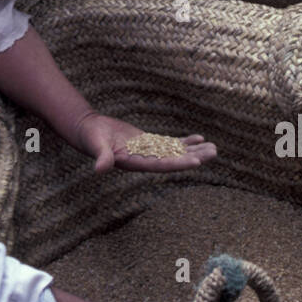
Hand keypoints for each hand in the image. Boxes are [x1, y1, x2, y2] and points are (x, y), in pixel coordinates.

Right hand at [73, 113, 215, 173]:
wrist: (88, 131)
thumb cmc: (90, 138)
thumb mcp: (95, 145)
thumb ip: (101, 157)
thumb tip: (99, 170)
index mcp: (135, 162)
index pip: (160, 165)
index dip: (178, 163)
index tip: (196, 161)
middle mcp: (145, 159)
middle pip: (174, 160)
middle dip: (194, 156)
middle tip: (213, 152)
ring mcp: (149, 151)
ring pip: (176, 152)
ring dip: (194, 150)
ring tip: (213, 147)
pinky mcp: (148, 142)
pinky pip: (170, 143)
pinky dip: (184, 141)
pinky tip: (198, 138)